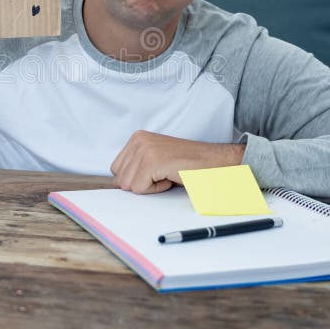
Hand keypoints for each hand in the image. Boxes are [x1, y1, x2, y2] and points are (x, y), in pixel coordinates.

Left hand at [110, 130, 245, 193]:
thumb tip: (115, 185)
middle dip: (141, 184)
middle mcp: (138, 140)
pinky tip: (170, 177)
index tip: (156, 172)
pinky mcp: (152, 161)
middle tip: (163, 174)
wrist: (214, 163)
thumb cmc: (187, 165)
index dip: (136, 179)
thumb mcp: (155, 162)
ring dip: (149, 186)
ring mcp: (145, 149)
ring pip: (128, 185)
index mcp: (137, 138)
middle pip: (119, 178)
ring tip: (167, 174)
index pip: (116, 170)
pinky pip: (140, 188)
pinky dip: (156, 189)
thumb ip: (135, 168)